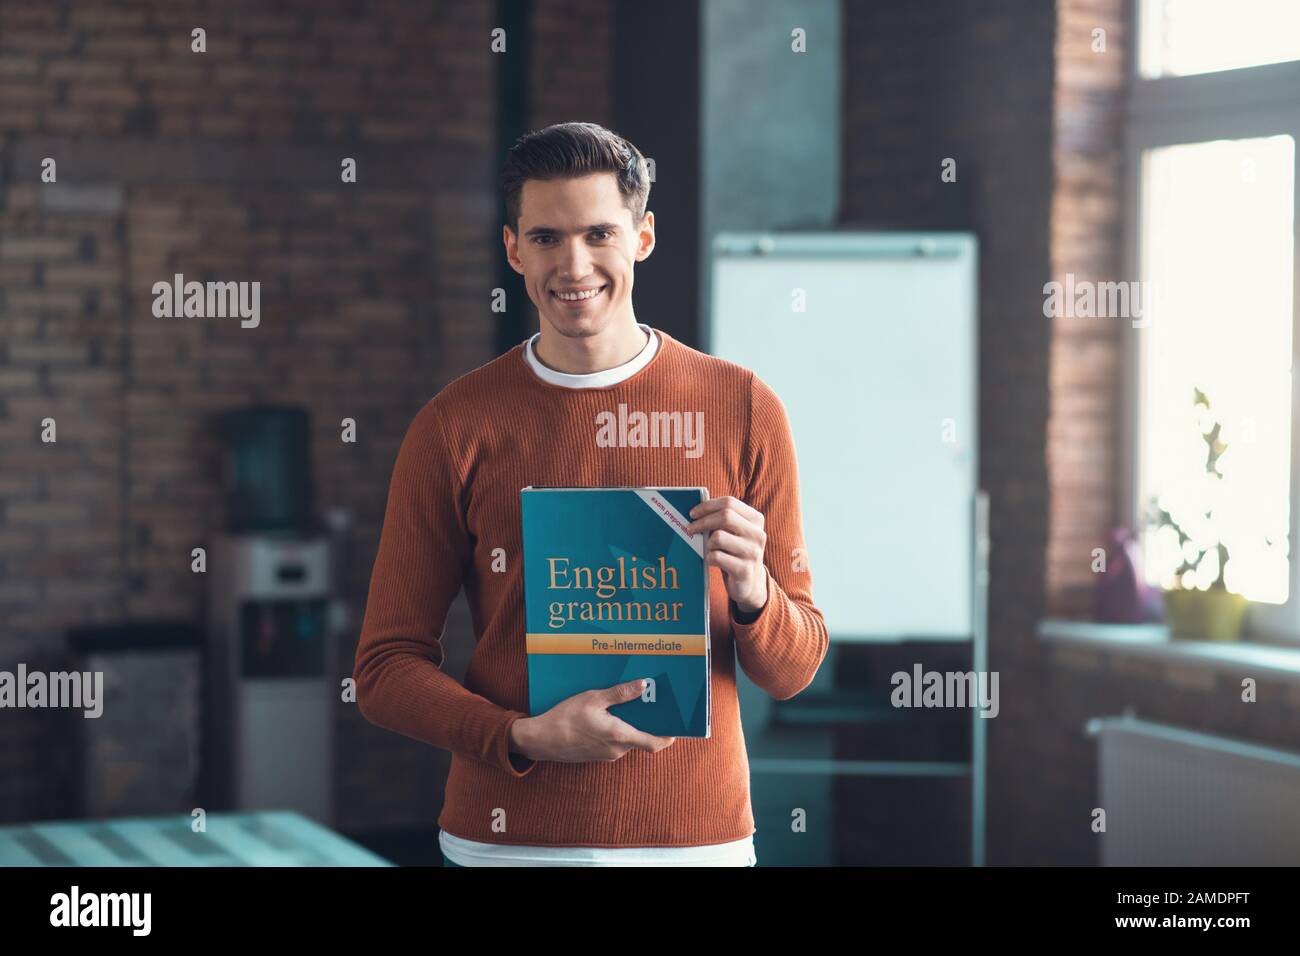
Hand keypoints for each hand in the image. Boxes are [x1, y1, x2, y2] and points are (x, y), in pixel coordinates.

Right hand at [509, 679, 675, 762]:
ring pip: (627, 739)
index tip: (676, 724)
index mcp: (619, 736)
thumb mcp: (593, 699)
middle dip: (647, 721)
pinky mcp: (597, 755)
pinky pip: (615, 742)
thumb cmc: (565, 718)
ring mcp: (606, 755)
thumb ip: (619, 694)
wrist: (541, 740)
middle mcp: (616, 750)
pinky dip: (617, 729)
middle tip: (651, 702)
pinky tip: (608, 715)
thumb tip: (644, 685)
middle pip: (641, 737)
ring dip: (630, 724)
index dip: (668, 735)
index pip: (654, 743)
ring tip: (628, 703)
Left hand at [686, 495, 768, 612]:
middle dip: (703, 521)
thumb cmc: (735, 552)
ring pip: (718, 537)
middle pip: (725, 516)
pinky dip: (708, 557)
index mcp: (756, 519)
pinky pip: (717, 557)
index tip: (693, 513)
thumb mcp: (735, 533)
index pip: (729, 502)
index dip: (708, 506)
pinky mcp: (744, 570)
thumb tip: (696, 510)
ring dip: (707, 543)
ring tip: (707, 548)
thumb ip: (722, 519)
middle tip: (690, 528)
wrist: (751, 583)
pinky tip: (711, 560)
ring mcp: (753, 552)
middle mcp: (758, 534)